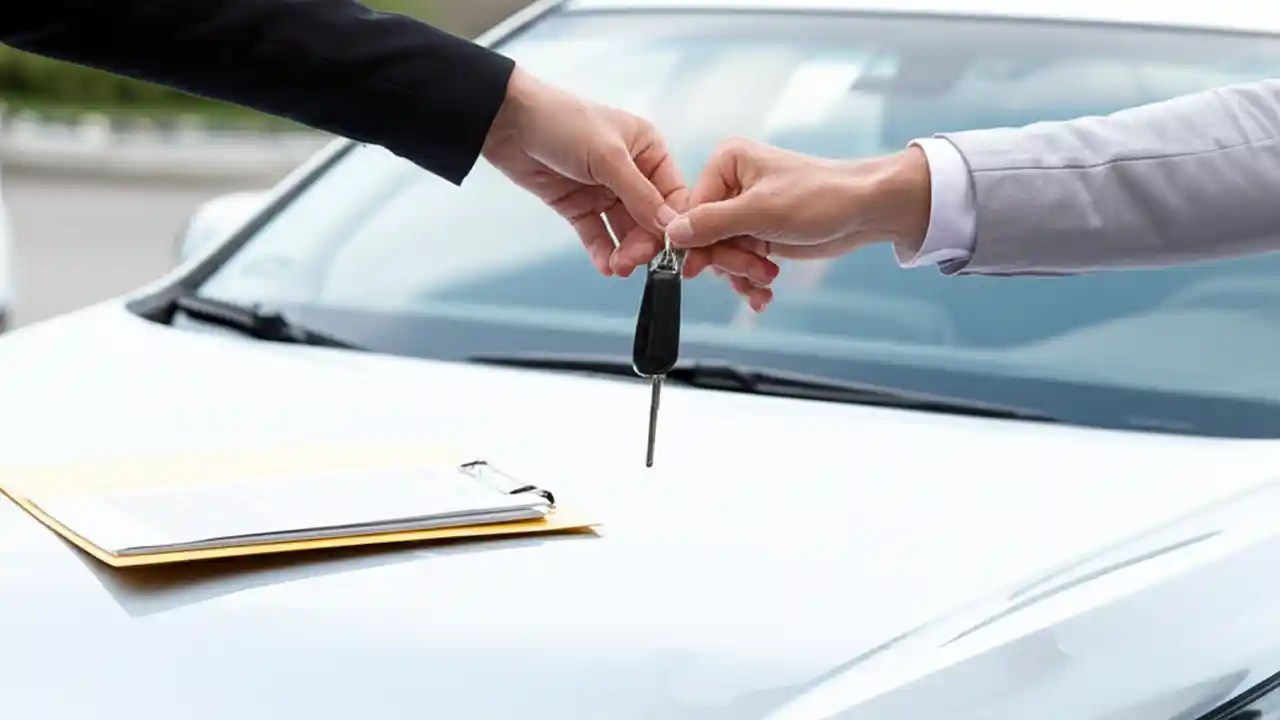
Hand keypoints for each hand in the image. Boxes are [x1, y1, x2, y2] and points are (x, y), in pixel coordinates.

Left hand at [482, 66, 686, 275]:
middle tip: (632, 260)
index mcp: (648, 150)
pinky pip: (596, 233)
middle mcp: (631, 172)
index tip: (671, 250)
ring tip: (618, 267)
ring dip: (624, 251)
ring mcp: (604, 190)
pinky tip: (605, 267)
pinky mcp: (579, 205)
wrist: (508, 122)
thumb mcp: (608, 157)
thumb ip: (640, 195)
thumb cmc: (563, 122)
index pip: (672, 194)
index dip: (674, 223)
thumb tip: (670, 226)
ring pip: (624, 230)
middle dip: (644, 242)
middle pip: (649, 218)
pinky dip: (602, 250)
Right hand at [624, 137, 930, 309]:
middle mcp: (731, 184)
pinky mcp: (759, 234)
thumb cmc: (820, 198)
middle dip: (730, 261)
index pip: (691, 210)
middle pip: (706, 236)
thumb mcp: (761, 211)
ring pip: (722, 255)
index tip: (702, 268)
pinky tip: (764, 294)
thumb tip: (671, 234)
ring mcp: (745, 212)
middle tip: (754, 272)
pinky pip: (740, 263)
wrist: (866, 211)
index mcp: (726, 163)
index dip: (697, 243)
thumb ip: (713, 223)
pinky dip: (750, 280)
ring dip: (743, 274)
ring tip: (768, 280)